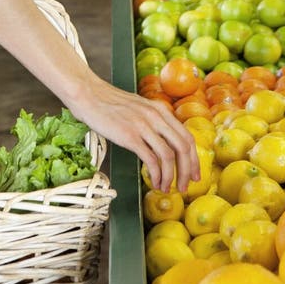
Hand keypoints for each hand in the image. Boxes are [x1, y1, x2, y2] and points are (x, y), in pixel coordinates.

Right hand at [70, 77, 200, 192]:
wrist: (89, 95)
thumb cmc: (110, 104)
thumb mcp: (139, 108)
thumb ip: (153, 121)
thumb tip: (164, 142)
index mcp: (161, 110)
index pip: (187, 137)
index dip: (194, 159)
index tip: (195, 174)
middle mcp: (156, 116)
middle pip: (183, 147)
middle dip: (187, 171)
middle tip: (185, 187)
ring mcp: (144, 126)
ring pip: (169, 156)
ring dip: (171, 177)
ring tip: (167, 188)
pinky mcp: (130, 136)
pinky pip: (151, 160)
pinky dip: (157, 175)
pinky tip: (154, 182)